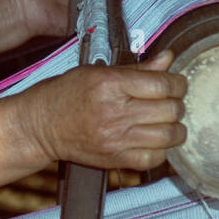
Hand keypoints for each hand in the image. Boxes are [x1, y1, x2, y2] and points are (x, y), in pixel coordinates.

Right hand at [26, 50, 186, 169]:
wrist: (40, 126)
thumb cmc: (65, 95)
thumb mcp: (98, 72)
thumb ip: (137, 68)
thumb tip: (167, 59)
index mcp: (110, 84)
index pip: (163, 84)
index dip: (178, 83)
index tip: (176, 84)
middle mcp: (115, 112)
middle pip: (171, 110)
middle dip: (177, 104)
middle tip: (171, 102)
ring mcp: (116, 139)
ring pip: (169, 136)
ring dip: (175, 128)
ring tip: (167, 122)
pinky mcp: (115, 159)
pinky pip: (154, 159)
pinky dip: (161, 150)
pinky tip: (155, 140)